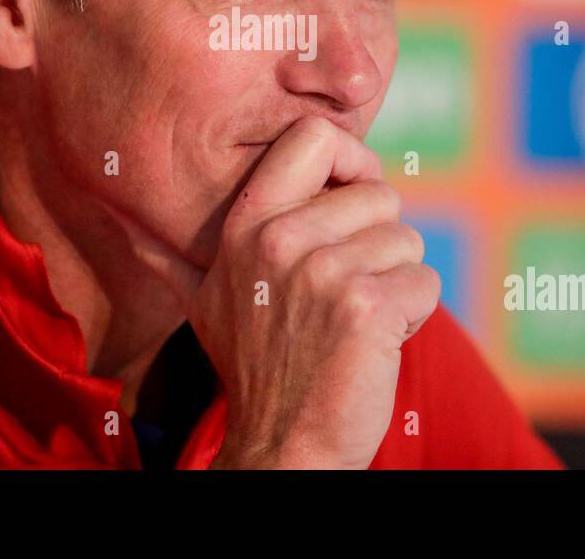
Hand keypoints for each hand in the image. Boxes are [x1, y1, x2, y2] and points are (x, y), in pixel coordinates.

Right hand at [190, 115, 439, 468]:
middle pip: (379, 194)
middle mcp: (278, 240)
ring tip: (355, 320)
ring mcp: (320, 273)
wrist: (281, 447)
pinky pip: (423, 282)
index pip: (315, 137)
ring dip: (396, 283)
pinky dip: (412, 315)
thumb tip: (161, 212)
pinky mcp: (364, 308)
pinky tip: (373, 343)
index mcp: (247, 225)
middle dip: (381, 242)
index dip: (352, 158)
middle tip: (347, 290)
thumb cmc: (260, 369)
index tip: (353, 196)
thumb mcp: (211, 297)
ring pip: (407, 241)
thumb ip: (207, 246)